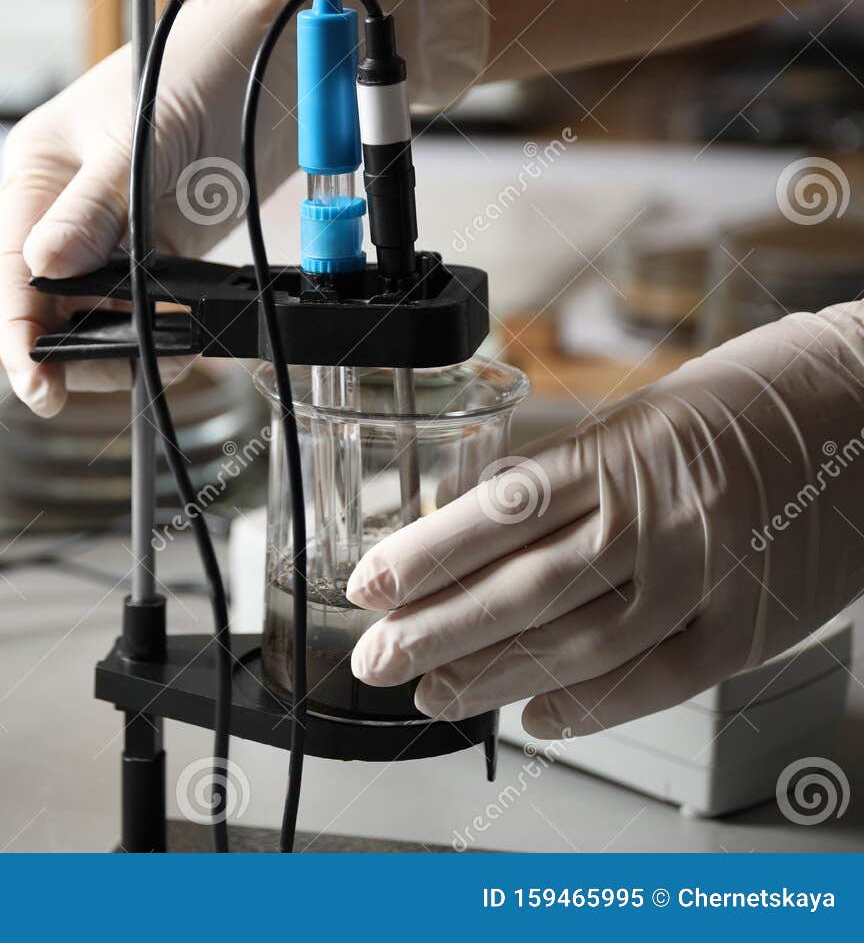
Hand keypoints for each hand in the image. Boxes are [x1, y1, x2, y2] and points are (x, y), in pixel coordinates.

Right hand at [0, 0, 488, 415]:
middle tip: (94, 382)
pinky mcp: (162, 243)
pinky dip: (150, 331)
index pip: (11, 263)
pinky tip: (173, 347)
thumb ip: (96, 205)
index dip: (17, 327)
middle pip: (44, 298)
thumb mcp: (147, 133)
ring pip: (91, 311)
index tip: (34, 376)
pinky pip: (141, 303)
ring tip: (150, 362)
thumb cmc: (210, 58)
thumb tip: (43, 266)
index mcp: (40, 167)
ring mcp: (115, 226)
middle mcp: (66, 202)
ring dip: (112, 345)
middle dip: (65, 347)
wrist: (287, 47)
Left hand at [345, 303, 863, 737]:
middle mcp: (657, 512)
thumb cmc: (750, 404)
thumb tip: (478, 538)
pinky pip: (658, 678)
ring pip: (580, 641)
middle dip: (437, 631)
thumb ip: (571, 480)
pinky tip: (536, 717)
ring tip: (433, 694)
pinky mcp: (751, 622)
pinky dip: (592, 705)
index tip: (369, 584)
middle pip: (524, 588)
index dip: (426, 555)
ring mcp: (705, 573)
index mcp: (620, 449)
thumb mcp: (645, 417)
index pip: (499, 511)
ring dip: (495, 676)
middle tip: (376, 658)